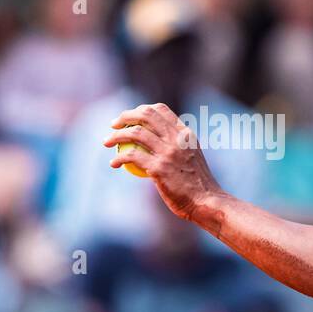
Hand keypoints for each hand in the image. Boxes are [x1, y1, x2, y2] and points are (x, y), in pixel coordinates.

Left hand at [104, 103, 222, 220]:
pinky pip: (132, 157)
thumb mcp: (192, 158)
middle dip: (125, 116)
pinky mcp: (159, 168)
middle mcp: (177, 139)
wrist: (206, 202)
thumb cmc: (197, 185)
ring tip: (106, 142)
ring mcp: (168, 152)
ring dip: (115, 136)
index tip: (129, 118)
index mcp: (185, 134)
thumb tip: (156, 142)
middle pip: (146, 115)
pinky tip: (113, 164)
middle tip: (113, 125)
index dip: (141, 110)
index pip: (161, 110)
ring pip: (135, 133)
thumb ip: (178, 147)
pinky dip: (119, 158)